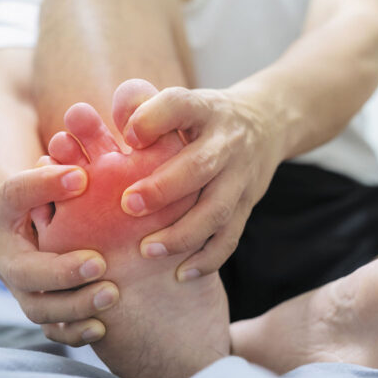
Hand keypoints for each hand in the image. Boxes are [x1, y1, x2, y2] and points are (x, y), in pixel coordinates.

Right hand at [0, 164, 118, 345]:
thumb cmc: (53, 187)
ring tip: (112, 294)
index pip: (15, 195)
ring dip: (75, 305)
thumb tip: (81, 177)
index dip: (44, 186)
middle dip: (61, 271)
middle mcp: (4, 256)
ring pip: (38, 308)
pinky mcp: (41, 307)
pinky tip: (102, 327)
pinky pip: (52, 331)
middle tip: (100, 263)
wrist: (37, 221)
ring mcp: (21, 287)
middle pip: (25, 271)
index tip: (82, 178)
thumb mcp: (54, 170)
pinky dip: (74, 333)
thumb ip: (63, 170)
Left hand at [114, 85, 282, 279]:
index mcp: (203, 110)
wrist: (265, 124)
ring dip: (182, 233)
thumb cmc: (200, 119)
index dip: (151, 120)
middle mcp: (226, 142)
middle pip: (200, 165)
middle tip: (128, 206)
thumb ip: (142, 107)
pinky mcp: (246, 205)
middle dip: (163, 188)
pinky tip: (181, 274)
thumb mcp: (178, 102)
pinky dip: (207, 259)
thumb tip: (113, 122)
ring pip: (216, 210)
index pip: (180, 106)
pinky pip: (230, 237)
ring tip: (147, 250)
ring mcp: (240, 177)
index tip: (125, 137)